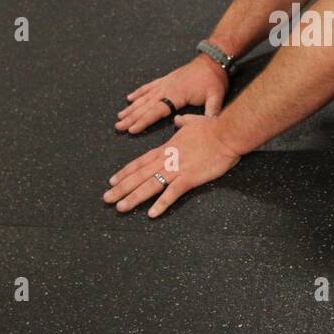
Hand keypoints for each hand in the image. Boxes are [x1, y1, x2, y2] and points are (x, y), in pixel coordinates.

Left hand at [104, 114, 240, 217]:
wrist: (227, 133)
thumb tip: (178, 119)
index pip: (141, 162)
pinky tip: (151, 214)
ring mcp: (177, 169)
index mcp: (167, 148)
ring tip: (120, 207)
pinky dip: (161, 204)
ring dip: (133, 197)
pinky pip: (172, 193)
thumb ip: (183, 122)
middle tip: (106, 198)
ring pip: (150, 185)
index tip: (113, 181)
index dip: (126, 172)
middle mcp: (167, 159)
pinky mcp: (189, 178)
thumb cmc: (212, 128)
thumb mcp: (193, 121)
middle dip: (122, 188)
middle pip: (139, 175)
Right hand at [116, 55, 228, 133]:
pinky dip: (139, 92)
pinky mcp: (166, 79)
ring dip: (131, 107)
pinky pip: (149, 86)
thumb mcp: (216, 96)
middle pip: (145, 106)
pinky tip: (129, 98)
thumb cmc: (214, 79)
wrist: (212, 60)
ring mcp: (165, 83)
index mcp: (176, 95)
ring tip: (119, 116)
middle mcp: (167, 89)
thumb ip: (212, 110)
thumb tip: (210, 124)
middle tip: (118, 126)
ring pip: (144, 97)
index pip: (156, 111)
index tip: (131, 129)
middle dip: (131, 117)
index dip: (143, 121)